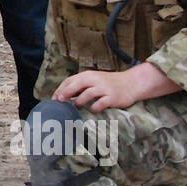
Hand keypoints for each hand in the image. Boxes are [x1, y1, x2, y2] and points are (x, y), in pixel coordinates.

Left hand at [53, 62, 176, 112]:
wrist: (132, 83)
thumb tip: (64, 95)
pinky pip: (100, 104)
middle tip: (59, 101)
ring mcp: (104, 88)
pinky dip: (94, 108)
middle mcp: (95, 80)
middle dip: (66, 93)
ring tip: (77, 106)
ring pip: (87, 94)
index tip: (54, 99)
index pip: (70, 80)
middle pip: (76, 85)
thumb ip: (81, 85)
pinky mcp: (112, 97)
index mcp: (88, 75)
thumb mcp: (94, 80)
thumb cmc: (110, 83)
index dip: (61, 89)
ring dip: (79, 101)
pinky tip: (93, 110)